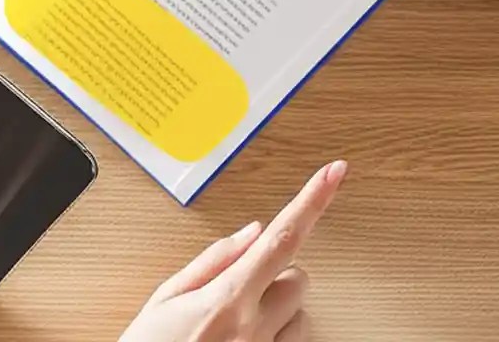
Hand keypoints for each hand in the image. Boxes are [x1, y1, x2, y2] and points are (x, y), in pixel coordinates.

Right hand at [119, 160, 346, 341]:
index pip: (282, 238)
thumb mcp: (164, 298)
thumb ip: (213, 260)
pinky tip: (244, 340)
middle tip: (239, 286)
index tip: (334, 173)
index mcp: (226, 299)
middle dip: (276, 273)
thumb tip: (253, 232)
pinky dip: (276, 334)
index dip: (312, 201)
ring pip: (300, 313)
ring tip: (236, 322)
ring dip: (277, 307)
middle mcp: (253, 328)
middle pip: (299, 277)